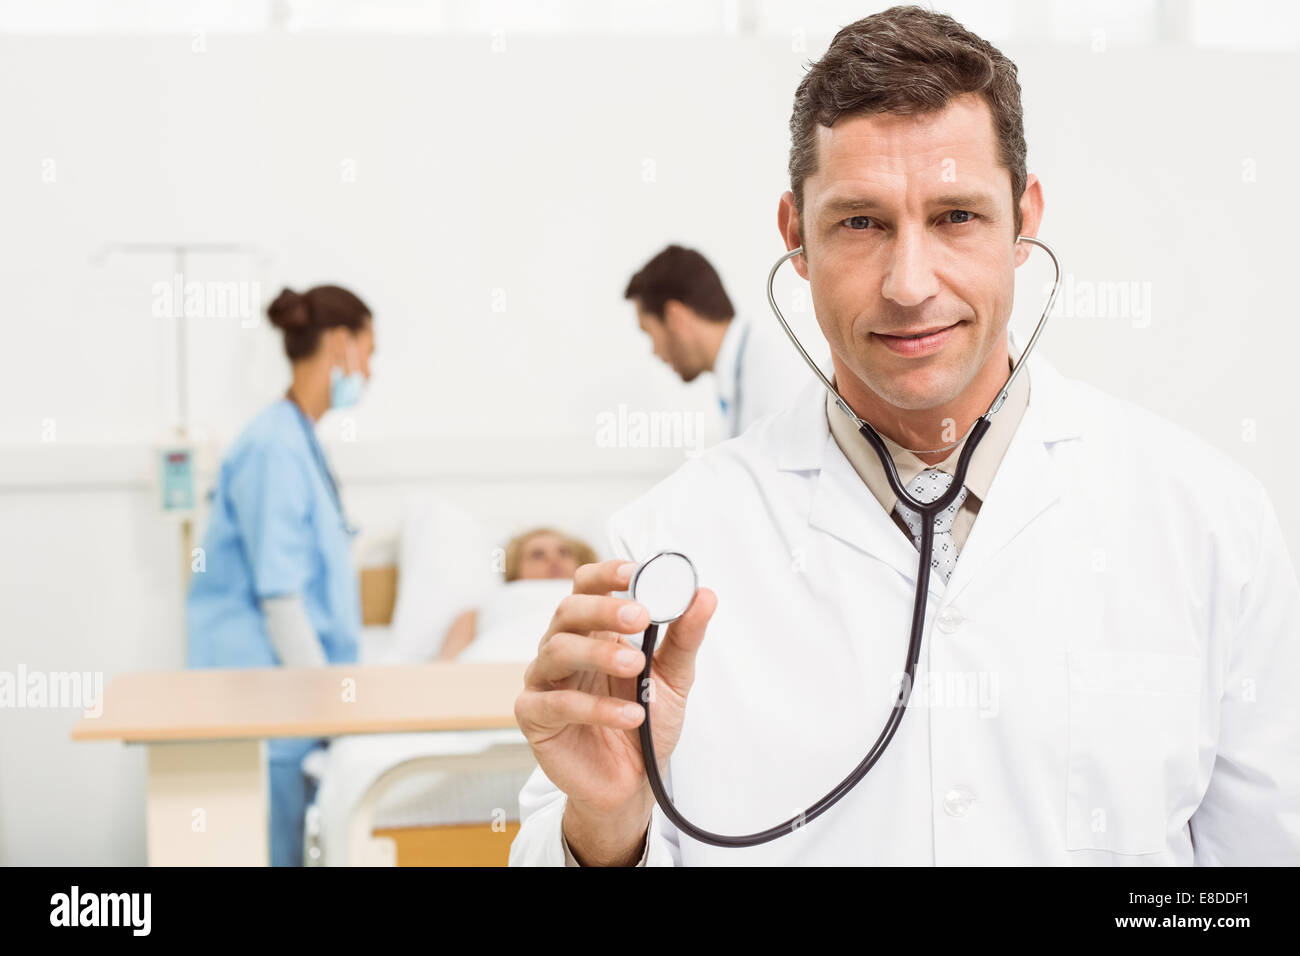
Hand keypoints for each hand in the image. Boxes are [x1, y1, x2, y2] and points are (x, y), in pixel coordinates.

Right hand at [514, 558, 716, 864]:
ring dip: (599, 653)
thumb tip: (703, 596)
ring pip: (557, 650)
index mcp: (592, 629)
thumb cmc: (645, 723)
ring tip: (636, 666)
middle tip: (640, 616)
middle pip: (568, 611)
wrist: (633, 783)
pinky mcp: (534, 717)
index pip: (586, 585)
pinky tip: (630, 716)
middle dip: (604, 609)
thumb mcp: (673, 678)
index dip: (605, 574)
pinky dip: (595, 708)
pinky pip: (555, 704)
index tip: (635, 573)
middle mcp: (563, 647)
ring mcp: (544, 680)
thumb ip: (684, 638)